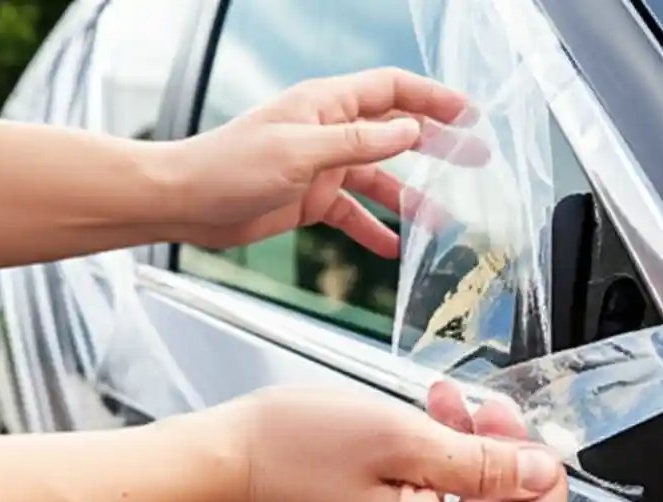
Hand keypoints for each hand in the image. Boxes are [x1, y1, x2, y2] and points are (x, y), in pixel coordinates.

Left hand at [160, 67, 481, 255]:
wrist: (186, 201)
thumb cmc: (230, 166)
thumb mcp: (300, 152)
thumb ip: (358, 142)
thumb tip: (410, 130)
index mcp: (326, 104)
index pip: (391, 90)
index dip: (432, 98)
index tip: (468, 113)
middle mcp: (329, 131)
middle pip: (395, 132)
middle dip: (437, 145)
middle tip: (476, 158)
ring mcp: (322, 165)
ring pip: (380, 179)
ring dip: (411, 197)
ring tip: (442, 222)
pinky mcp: (312, 199)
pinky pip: (354, 213)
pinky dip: (374, 229)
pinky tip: (394, 248)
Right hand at [171, 382, 566, 501]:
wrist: (207, 477)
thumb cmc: (289, 453)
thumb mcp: (404, 438)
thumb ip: (484, 463)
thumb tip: (540, 472)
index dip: (545, 487)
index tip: (529, 435)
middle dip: (501, 462)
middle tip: (482, 404)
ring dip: (463, 461)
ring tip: (444, 404)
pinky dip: (427, 479)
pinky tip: (411, 433)